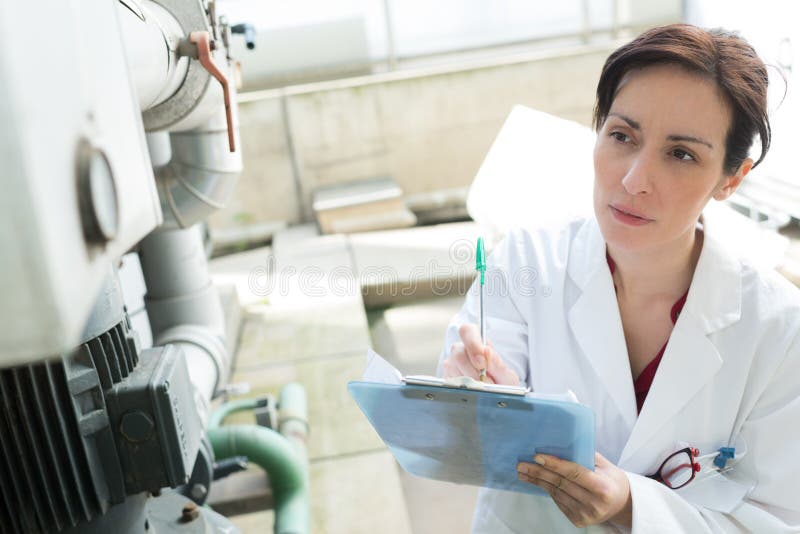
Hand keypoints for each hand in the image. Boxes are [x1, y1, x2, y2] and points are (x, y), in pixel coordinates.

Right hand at [441, 323, 519, 385]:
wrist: (498, 399)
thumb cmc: (502, 384)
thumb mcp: (507, 376)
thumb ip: (498, 365)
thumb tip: (487, 352)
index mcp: (477, 342)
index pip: (467, 331)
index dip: (473, 344)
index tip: (482, 362)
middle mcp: (461, 350)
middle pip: (458, 353)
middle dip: (472, 370)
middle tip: (485, 382)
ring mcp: (452, 364)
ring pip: (453, 369)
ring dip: (469, 381)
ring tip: (483, 388)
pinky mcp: (447, 378)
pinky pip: (450, 382)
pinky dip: (463, 388)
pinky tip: (473, 391)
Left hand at [517, 452, 631, 527]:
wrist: (621, 505)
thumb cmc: (612, 480)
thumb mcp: (605, 465)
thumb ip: (585, 455)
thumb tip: (561, 442)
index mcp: (602, 488)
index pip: (574, 473)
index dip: (555, 464)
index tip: (537, 457)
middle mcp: (593, 504)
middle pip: (561, 484)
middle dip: (539, 472)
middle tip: (522, 464)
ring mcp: (585, 514)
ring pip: (556, 493)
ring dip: (538, 481)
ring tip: (523, 471)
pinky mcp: (577, 520)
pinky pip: (558, 501)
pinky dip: (547, 489)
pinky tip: (537, 480)